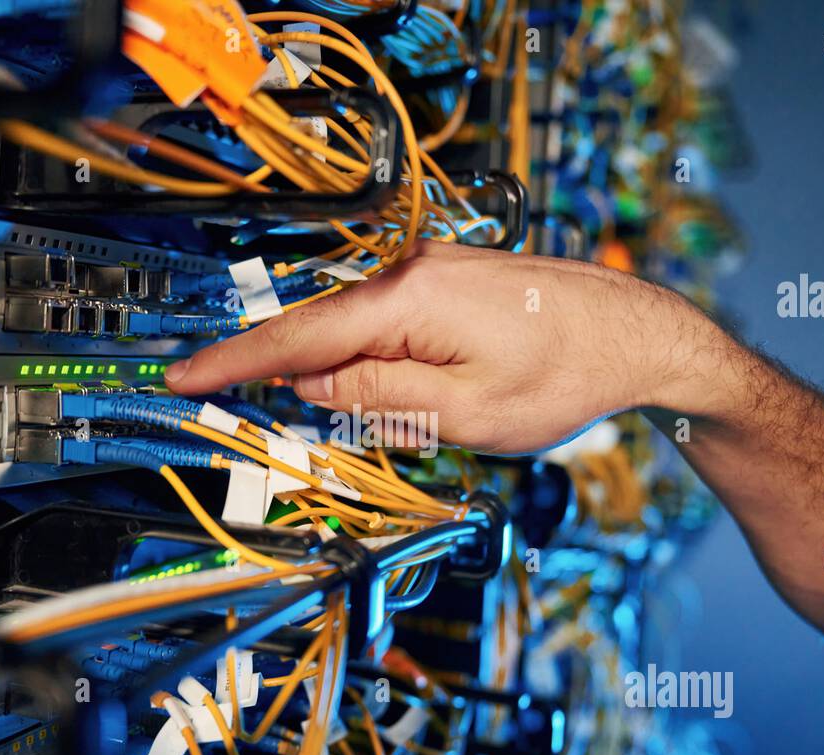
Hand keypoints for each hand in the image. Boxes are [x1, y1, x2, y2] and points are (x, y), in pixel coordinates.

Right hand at [165, 240, 709, 453]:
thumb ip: (376, 398)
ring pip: (357, 331)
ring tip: (381, 412)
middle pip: (321, 332)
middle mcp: (412, 273)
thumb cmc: (568, 375)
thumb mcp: (465, 413)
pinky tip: (395, 387)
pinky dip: (373, 358)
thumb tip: (308, 385)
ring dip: (342, 374)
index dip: (234, 361)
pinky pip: (388, 323)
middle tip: (247, 405)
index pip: (297, 338)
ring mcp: (431, 272)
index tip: (183, 375)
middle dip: (284, 375)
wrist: (640, 334)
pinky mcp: (449, 281)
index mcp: (408, 302)